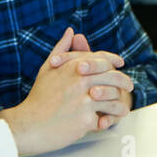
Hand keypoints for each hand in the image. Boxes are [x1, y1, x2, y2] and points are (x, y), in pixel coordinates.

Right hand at [1, 29, 133, 154]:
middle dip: (125, 82)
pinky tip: (110, 121)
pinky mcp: (85, 119)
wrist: (27, 125)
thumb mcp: (47, 69)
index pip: (101, 59)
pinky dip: (109, 121)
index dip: (113, 60)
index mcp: (73, 67)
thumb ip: (61, 49)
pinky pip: (105, 118)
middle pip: (113, 77)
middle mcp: (81, 80)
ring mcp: (84, 100)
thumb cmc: (38, 98)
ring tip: (122, 108)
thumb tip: (71, 31)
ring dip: (121, 104)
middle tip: (129, 87)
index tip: (120, 64)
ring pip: (113, 98)